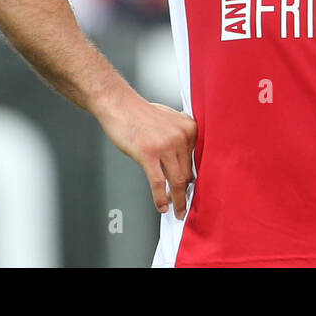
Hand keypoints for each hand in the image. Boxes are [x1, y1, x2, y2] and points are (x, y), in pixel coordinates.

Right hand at [99, 96, 198, 217]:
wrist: (119, 105)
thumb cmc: (140, 113)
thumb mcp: (170, 119)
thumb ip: (181, 137)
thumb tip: (186, 161)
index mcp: (188, 128)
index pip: (197, 160)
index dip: (195, 178)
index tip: (194, 190)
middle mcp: (180, 136)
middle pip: (188, 172)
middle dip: (186, 192)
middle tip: (184, 205)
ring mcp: (165, 145)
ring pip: (177, 180)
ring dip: (178, 200)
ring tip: (177, 210)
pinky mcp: (148, 154)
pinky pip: (158, 182)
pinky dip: (160, 197)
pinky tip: (161, 206)